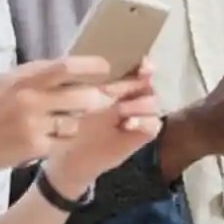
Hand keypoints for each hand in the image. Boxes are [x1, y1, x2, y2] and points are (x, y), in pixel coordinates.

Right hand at [0, 56, 114, 176]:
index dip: (92, 67)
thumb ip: (35, 72)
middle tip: (102, 99)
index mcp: (24, 79)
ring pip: (76, 121)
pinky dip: (64, 139)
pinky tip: (51, 137)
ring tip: (63, 120)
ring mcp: (34, 125)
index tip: (105, 68)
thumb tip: (70, 64)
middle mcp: (30, 100)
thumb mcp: (5, 81)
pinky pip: (65, 140)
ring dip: (76, 121)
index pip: (66, 67)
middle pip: (82, 97)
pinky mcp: (35, 147)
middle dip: (97, 99)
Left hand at [45, 61, 163, 194]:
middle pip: (149, 85)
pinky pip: (153, 126)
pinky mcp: (139, 137)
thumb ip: (86, 87)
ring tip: (122, 108)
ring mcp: (136, 118)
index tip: (142, 63)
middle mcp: (130, 100)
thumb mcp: (74, 104)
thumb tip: (98, 68)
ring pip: (154, 104)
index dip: (143, 66)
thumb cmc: (68, 127)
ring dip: (142, 103)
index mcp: (116, 88)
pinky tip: (129, 124)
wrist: (68, 160)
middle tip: (139, 80)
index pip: (137, 72)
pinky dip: (145, 123)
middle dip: (146, 80)